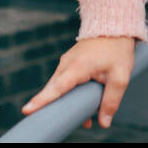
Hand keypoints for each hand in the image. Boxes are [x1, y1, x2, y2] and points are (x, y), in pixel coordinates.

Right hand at [21, 35, 135, 129]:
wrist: (114, 25)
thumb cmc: (117, 49)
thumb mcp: (120, 77)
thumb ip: (111, 100)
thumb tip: (103, 122)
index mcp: (77, 67)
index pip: (56, 88)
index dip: (42, 100)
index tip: (27, 110)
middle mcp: (67, 64)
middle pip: (54, 90)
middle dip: (55, 107)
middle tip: (59, 123)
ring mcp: (66, 62)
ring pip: (59, 86)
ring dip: (67, 101)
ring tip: (86, 118)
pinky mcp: (69, 62)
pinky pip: (64, 80)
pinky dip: (70, 92)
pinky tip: (84, 102)